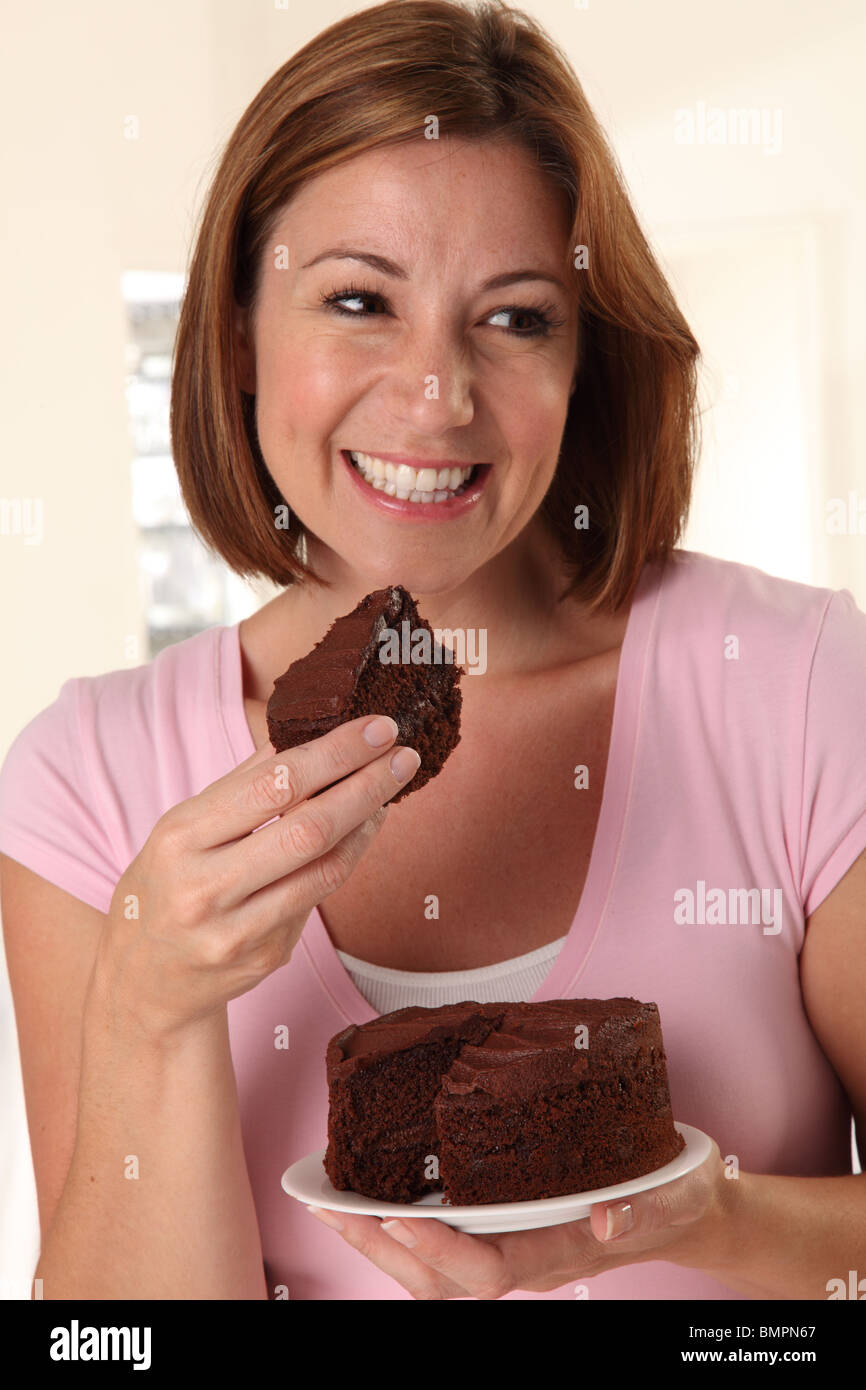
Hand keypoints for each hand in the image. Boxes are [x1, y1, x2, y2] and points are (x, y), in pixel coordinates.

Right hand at [89, 714, 419, 1039]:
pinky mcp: (263, 959)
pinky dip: (347, 860)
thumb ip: (242, 783)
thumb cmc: (169, 883)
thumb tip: (306, 730)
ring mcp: (235, 931)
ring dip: (366, 825)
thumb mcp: (184, 827)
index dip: (334, 753)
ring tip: (388, 792)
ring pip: (323, 869)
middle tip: (405, 756)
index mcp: (180, 837)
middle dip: (367, 785)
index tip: (376, 728)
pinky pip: (318, 901)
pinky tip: (362, 832)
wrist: (144, 980)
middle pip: (308, 828)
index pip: (273, 784)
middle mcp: (203, 887)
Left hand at [307, 1139, 735, 1298]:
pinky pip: (446, 1248)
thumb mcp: (674, 1192)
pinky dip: (404, 1230)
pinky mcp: (510, 1235)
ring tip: (333, 1208)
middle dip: (385, 1250)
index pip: (489, 1267)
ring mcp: (518, 1251)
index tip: (395, 1217)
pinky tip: (375, 1201)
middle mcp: (531, 1260)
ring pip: (436, 1273)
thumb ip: (642, 1209)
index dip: (439, 1249)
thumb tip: (602, 1217)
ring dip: (381, 1245)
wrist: (688, 1208)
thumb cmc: (678, 1195)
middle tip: (332, 1211)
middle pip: (444, 1281)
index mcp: (562, 1250)